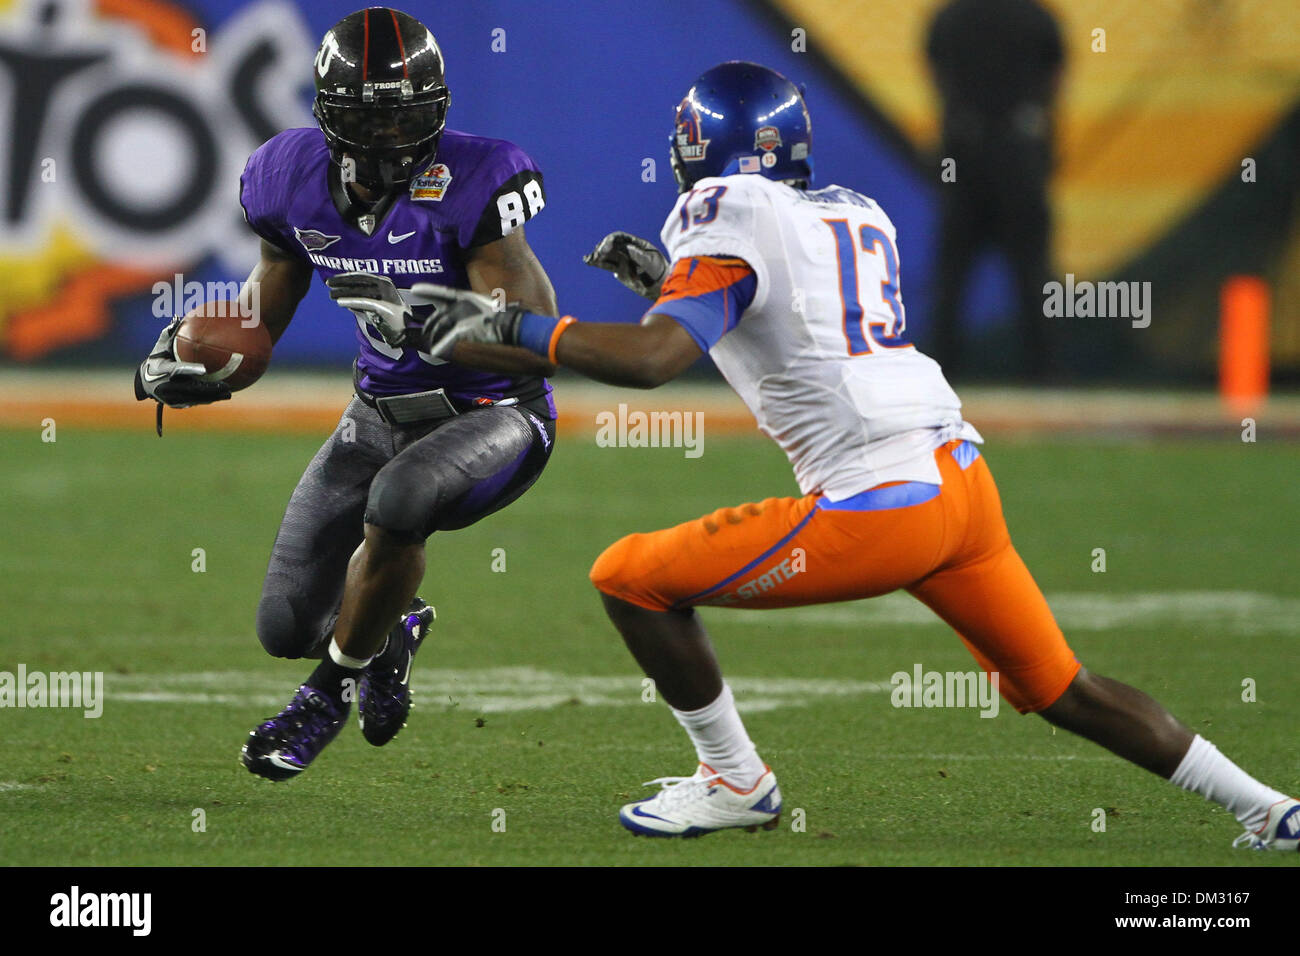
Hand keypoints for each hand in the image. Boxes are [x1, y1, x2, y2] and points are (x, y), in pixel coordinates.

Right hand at [133, 316, 231, 408]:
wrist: (145, 382)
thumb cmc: (156, 360)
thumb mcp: (160, 347)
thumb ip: (169, 334)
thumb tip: (179, 317)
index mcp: (161, 370)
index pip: (177, 370)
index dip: (190, 370)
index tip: (204, 369)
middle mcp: (165, 386)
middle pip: (191, 389)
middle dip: (209, 389)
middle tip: (225, 386)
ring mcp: (171, 398)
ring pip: (195, 399)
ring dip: (212, 397)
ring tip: (228, 393)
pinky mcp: (176, 404)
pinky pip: (195, 402)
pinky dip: (208, 399)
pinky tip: (222, 396)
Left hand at [326, 271, 413, 346]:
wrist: (406, 332)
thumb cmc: (389, 319)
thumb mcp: (373, 306)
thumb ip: (360, 300)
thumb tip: (343, 297)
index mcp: (384, 282)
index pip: (362, 276)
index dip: (346, 277)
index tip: (333, 280)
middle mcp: (385, 285)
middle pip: (360, 280)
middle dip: (342, 281)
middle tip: (329, 283)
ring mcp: (385, 295)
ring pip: (360, 291)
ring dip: (344, 292)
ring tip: (332, 295)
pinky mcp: (383, 306)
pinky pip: (364, 302)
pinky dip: (351, 302)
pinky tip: (340, 302)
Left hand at [409, 284, 525, 357]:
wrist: (510, 326)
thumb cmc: (501, 319)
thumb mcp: (483, 310)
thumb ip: (469, 313)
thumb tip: (459, 324)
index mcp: (465, 298)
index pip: (441, 291)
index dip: (427, 290)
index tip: (415, 289)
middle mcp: (460, 305)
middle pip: (437, 316)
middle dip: (429, 326)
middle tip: (426, 333)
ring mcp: (460, 317)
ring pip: (438, 328)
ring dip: (433, 337)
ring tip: (431, 344)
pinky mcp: (461, 329)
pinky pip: (446, 339)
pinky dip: (440, 346)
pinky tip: (436, 351)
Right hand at [583, 231, 666, 298]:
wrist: (660, 285)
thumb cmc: (659, 271)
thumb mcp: (650, 262)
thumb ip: (639, 255)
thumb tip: (627, 248)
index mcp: (636, 243)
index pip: (619, 238)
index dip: (610, 241)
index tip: (605, 248)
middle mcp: (627, 250)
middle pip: (610, 245)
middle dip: (602, 249)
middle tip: (598, 255)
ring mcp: (623, 259)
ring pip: (607, 255)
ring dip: (598, 256)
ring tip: (589, 259)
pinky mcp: (619, 270)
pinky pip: (607, 265)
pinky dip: (598, 263)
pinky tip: (590, 262)